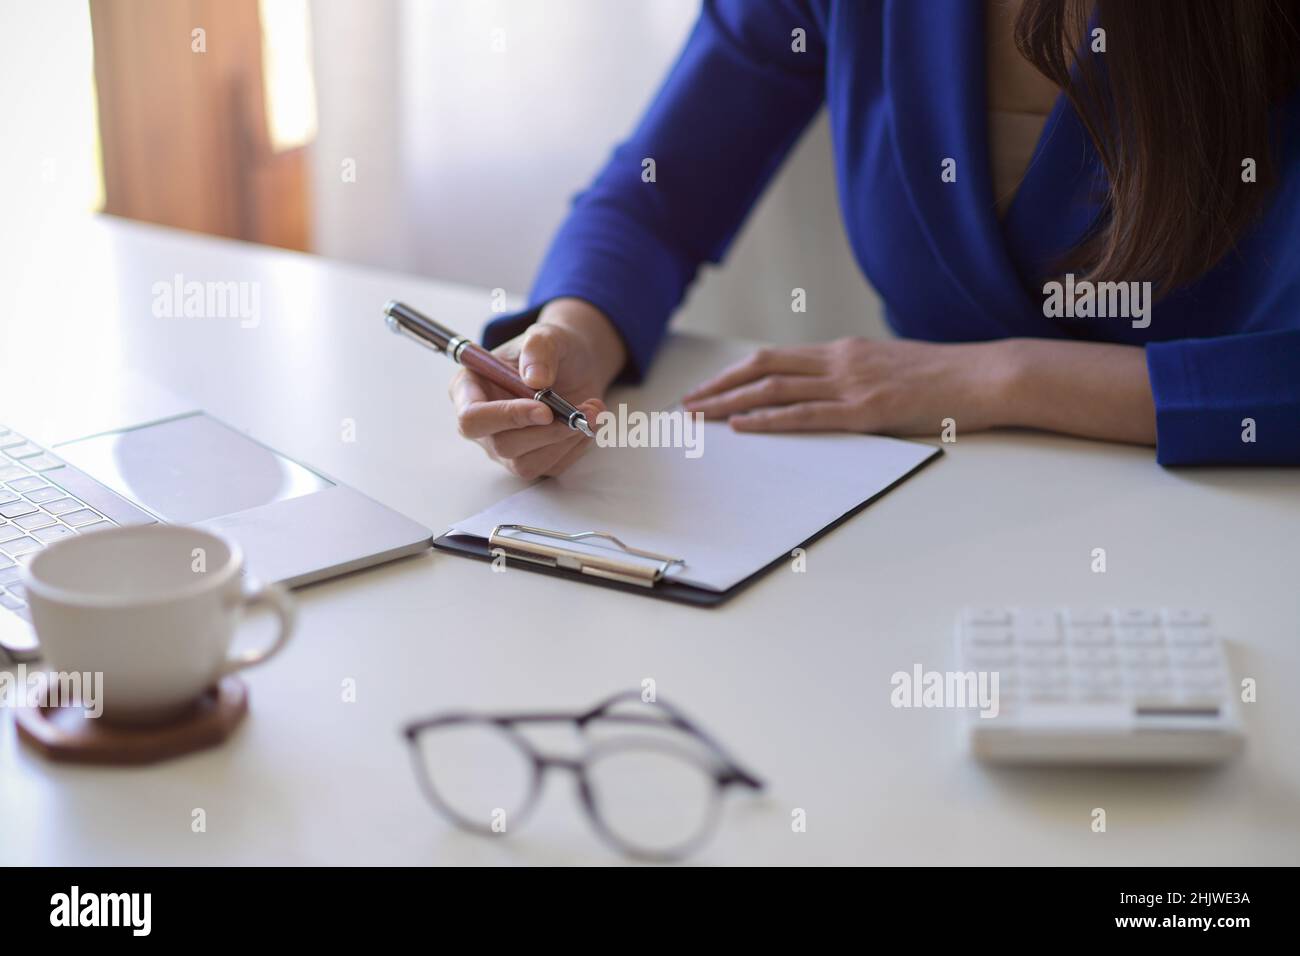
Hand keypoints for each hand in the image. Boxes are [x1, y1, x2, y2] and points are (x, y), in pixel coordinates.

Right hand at [450, 298, 626, 477]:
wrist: (577, 364)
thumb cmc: (552, 348)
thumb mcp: (547, 335)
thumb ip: (538, 349)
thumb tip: (535, 380)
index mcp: (470, 389)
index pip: (472, 418)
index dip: (506, 417)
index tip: (544, 409)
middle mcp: (483, 424)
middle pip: (502, 446)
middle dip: (546, 432)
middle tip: (580, 411)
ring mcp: (505, 446)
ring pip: (527, 464)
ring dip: (565, 440)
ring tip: (592, 410)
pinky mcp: (532, 459)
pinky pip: (551, 467)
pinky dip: (576, 446)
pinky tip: (587, 421)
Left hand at [682, 337, 1015, 435]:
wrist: (985, 376)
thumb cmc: (944, 378)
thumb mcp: (890, 368)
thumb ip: (854, 376)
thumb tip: (827, 390)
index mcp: (844, 351)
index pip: (775, 358)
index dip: (735, 372)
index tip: (707, 388)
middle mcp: (840, 361)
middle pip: (763, 368)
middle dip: (719, 387)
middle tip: (686, 405)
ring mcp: (852, 384)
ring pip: (775, 389)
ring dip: (730, 404)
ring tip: (698, 417)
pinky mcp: (867, 411)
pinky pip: (807, 416)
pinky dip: (768, 420)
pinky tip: (742, 426)